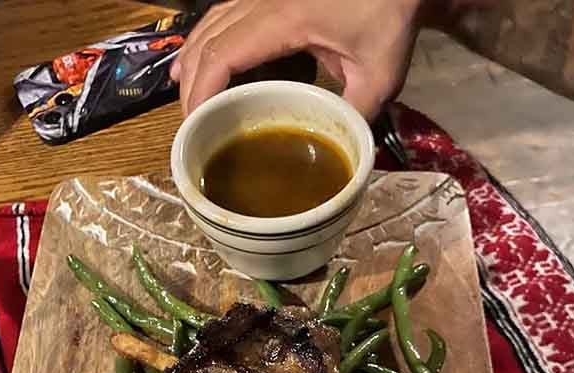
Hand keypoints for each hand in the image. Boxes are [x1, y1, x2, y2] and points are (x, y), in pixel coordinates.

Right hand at [170, 0, 422, 120]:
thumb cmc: (390, 15)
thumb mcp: (380, 75)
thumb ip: (354, 115)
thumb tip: (336, 155)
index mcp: (284, 20)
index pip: (223, 55)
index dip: (202, 91)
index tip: (195, 125)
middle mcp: (263, 0)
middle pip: (208, 41)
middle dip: (191, 85)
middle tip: (190, 125)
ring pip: (209, 24)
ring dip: (192, 61)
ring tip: (183, 96)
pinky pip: (222, 14)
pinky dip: (204, 40)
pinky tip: (195, 60)